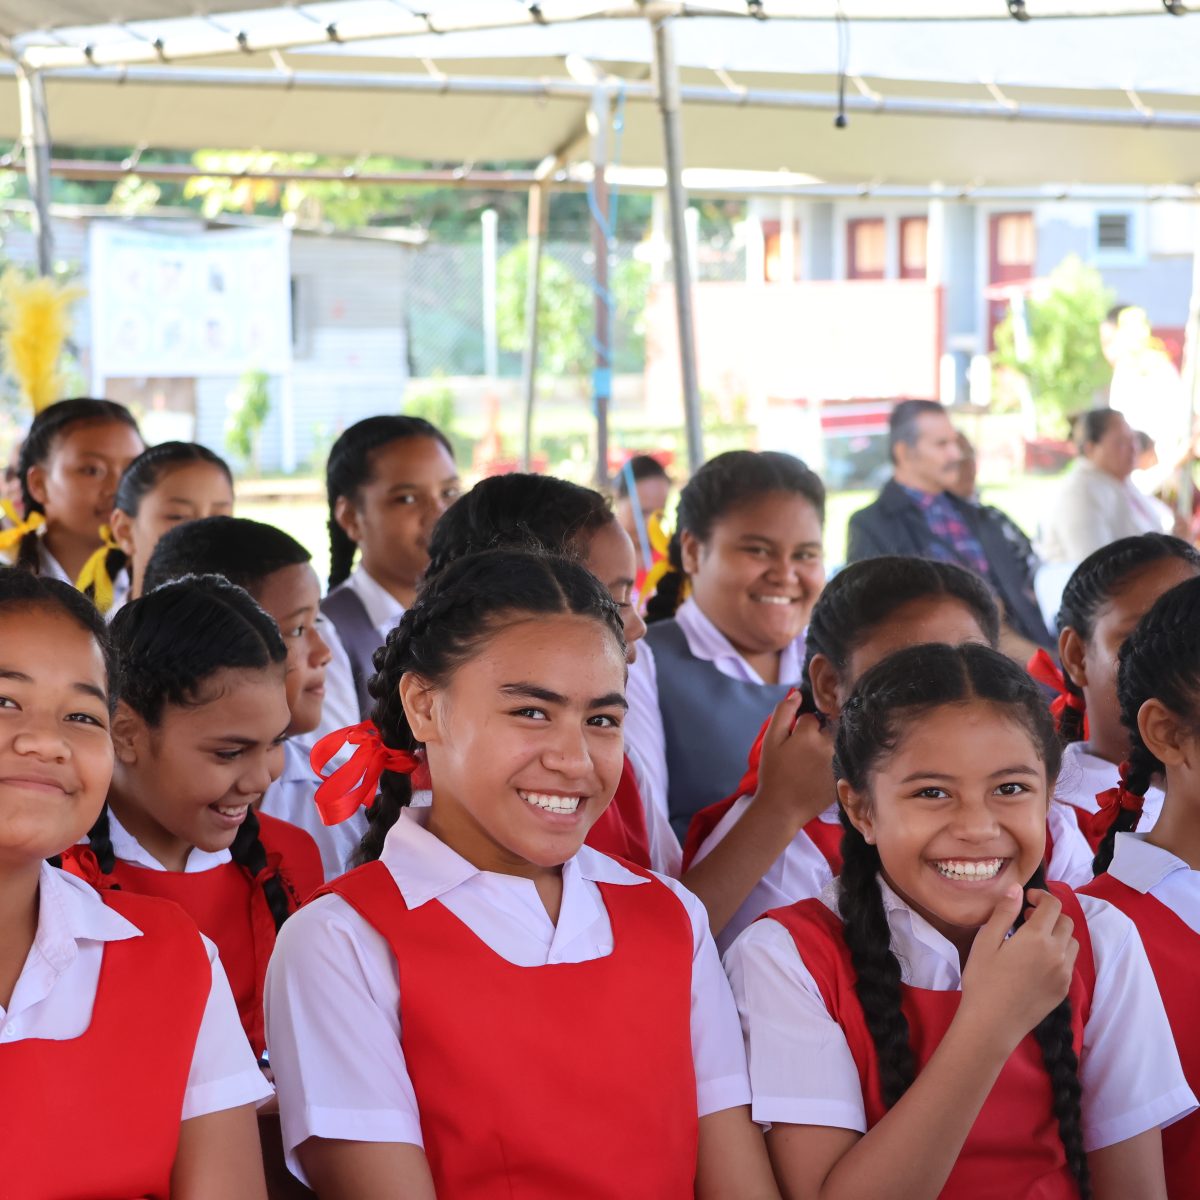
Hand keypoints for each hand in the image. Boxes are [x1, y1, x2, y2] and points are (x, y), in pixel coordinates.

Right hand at [752, 695, 834, 828]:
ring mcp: (839, 760)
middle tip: (805, 752)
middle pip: (829, 727)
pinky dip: (835, 760)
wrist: (783, 808)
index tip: (793, 741)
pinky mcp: (845, 774)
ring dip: (829, 746)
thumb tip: (796, 693)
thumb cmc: (774, 773)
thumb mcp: (770, 740)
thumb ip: (782, 713)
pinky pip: (844, 757)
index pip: (810, 718)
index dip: (799, 727)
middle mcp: (829, 744)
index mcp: (810, 734)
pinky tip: (820, 773)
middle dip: (819, 734)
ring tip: (813, 762)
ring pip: (838, 741)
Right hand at [959, 887, 1077, 1051]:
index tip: (1025, 898)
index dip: (1041, 896)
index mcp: (1037, 938)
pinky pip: (1069, 962)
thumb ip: (1004, 913)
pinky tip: (1037, 961)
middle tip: (1026, 918)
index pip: (1052, 905)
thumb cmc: (982, 980)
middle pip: (1066, 921)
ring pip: (1072, 942)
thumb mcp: (985, 941)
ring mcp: (1064, 973)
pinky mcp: (1064, 989)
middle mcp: (1058, 953)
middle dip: (1049, 913)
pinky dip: (1059, 953)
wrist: (993, 1023)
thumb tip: (1016, 888)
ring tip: (1034, 939)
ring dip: (1057, 933)